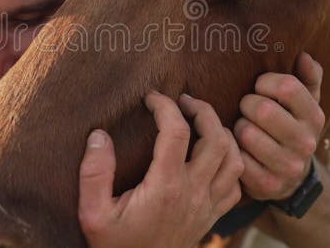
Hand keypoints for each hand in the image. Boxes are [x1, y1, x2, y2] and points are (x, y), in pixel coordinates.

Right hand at [78, 92, 243, 247]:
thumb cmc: (115, 246)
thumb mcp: (92, 214)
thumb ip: (94, 173)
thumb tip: (99, 135)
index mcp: (165, 187)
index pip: (176, 132)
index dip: (165, 106)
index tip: (151, 98)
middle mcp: (193, 193)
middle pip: (216, 138)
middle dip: (202, 110)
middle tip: (183, 100)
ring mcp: (207, 206)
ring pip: (234, 158)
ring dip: (222, 132)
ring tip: (202, 121)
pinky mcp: (212, 216)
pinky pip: (237, 183)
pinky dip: (231, 161)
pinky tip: (213, 154)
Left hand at [233, 52, 324, 200]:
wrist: (292, 177)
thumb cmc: (290, 126)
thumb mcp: (304, 102)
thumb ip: (308, 76)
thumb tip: (303, 55)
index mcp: (314, 117)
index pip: (287, 87)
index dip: (265, 82)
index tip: (259, 86)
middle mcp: (305, 143)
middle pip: (262, 110)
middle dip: (247, 104)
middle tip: (245, 107)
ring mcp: (287, 167)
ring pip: (246, 134)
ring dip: (238, 127)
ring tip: (242, 127)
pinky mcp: (267, 185)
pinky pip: (237, 158)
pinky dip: (232, 149)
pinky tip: (236, 147)